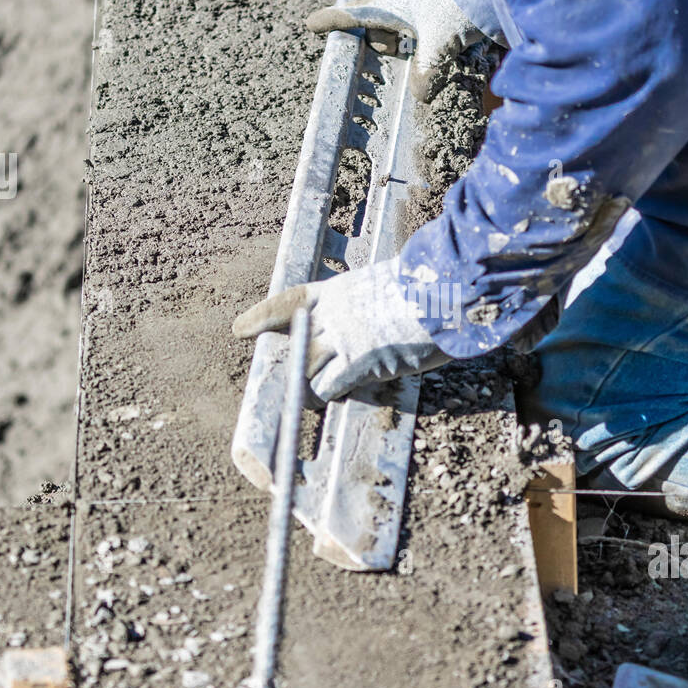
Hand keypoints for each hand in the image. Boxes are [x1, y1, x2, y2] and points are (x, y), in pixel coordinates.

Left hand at [232, 259, 449, 401]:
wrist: (446, 291)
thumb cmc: (433, 289)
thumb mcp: (395, 288)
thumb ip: (377, 306)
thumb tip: (383, 324)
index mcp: (340, 289)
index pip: (289, 301)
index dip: (262, 316)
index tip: (240, 327)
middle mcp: (333, 313)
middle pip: (294, 344)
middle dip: (288, 363)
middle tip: (283, 381)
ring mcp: (343, 337)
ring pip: (306, 370)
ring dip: (309, 388)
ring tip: (311, 399)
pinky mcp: (358, 362)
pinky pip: (327, 388)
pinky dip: (327, 396)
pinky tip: (334, 398)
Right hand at [306, 0, 485, 101]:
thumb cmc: (459, 6)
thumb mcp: (438, 45)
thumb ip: (425, 73)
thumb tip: (420, 96)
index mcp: (395, 7)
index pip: (356, 15)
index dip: (333, 21)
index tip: (311, 24)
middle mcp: (408, 8)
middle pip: (382, 30)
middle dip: (381, 45)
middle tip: (386, 59)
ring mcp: (429, 13)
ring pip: (407, 37)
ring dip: (410, 55)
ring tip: (420, 73)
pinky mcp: (449, 20)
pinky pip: (430, 42)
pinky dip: (432, 57)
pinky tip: (442, 69)